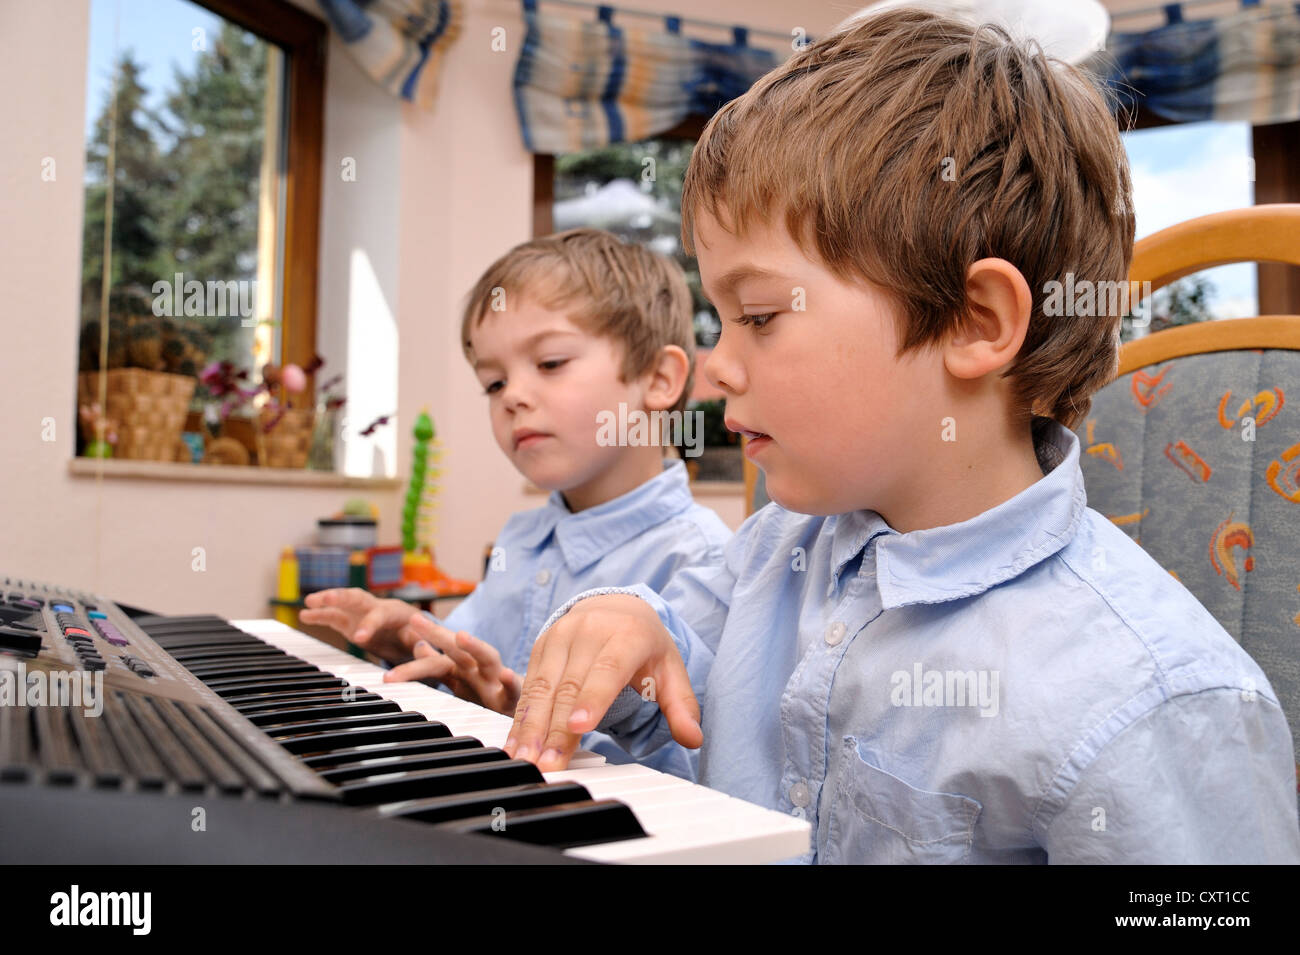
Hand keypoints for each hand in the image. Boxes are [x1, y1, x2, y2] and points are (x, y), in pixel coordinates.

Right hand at [298, 589, 416, 663]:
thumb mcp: (422, 639)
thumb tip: (424, 649)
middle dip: (341, 596)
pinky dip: (320, 614)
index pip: (379, 616)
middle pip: (357, 598)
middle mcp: (374, 607)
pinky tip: (304, 615)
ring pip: (342, 603)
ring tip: (308, 602)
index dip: (369, 625)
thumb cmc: (417, 631)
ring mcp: (360, 612)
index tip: (359, 638)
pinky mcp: (350, 621)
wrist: (409, 626)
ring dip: (326, 600)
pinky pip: (334, 616)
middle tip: (323, 598)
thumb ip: (421, 644)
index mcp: (393, 611)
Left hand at [385, 615, 521, 714]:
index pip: (439, 650)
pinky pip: (512, 689)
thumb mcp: (459, 680)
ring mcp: (495, 680)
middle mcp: (477, 668)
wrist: (520, 709)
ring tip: (462, 636)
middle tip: (415, 620)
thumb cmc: (486, 694)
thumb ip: (438, 664)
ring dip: (475, 646)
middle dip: (437, 633)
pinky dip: (511, 682)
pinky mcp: (511, 697)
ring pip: (487, 658)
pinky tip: (507, 675)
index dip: (423, 639)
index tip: (408, 621)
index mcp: (462, 666)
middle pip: (456, 648)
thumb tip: (417, 646)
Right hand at [501, 594, 701, 772]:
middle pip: (569, 685)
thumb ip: (681, 705)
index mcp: (627, 634)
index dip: (593, 698)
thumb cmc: (644, 644)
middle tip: (548, 764)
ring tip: (526, 759)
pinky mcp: (541, 646)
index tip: (580, 727)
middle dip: (556, 728)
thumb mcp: (670, 669)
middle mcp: (589, 631)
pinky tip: (515, 744)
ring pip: (543, 686)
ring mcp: (560, 637)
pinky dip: (520, 717)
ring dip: (531, 726)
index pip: (608, 669)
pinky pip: (528, 685)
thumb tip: (693, 738)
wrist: (614, 605)